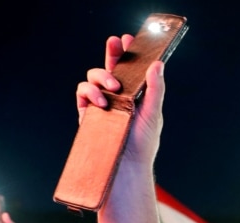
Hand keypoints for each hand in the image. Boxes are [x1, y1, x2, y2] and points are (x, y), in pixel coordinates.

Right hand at [76, 35, 164, 166]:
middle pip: (111, 66)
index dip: (128, 53)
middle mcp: (117, 96)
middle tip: (115, 43)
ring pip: (94, 76)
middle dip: (112, 52)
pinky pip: (82, 91)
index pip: (130, 69)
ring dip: (102, 76)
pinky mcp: (87, 111)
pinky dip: (90, 91)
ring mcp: (101, 102)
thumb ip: (155, 88)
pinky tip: (101, 101)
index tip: (129, 39)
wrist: (127, 165)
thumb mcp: (154, 113)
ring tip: (114, 89)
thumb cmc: (143, 143)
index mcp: (134, 94)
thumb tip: (157, 64)